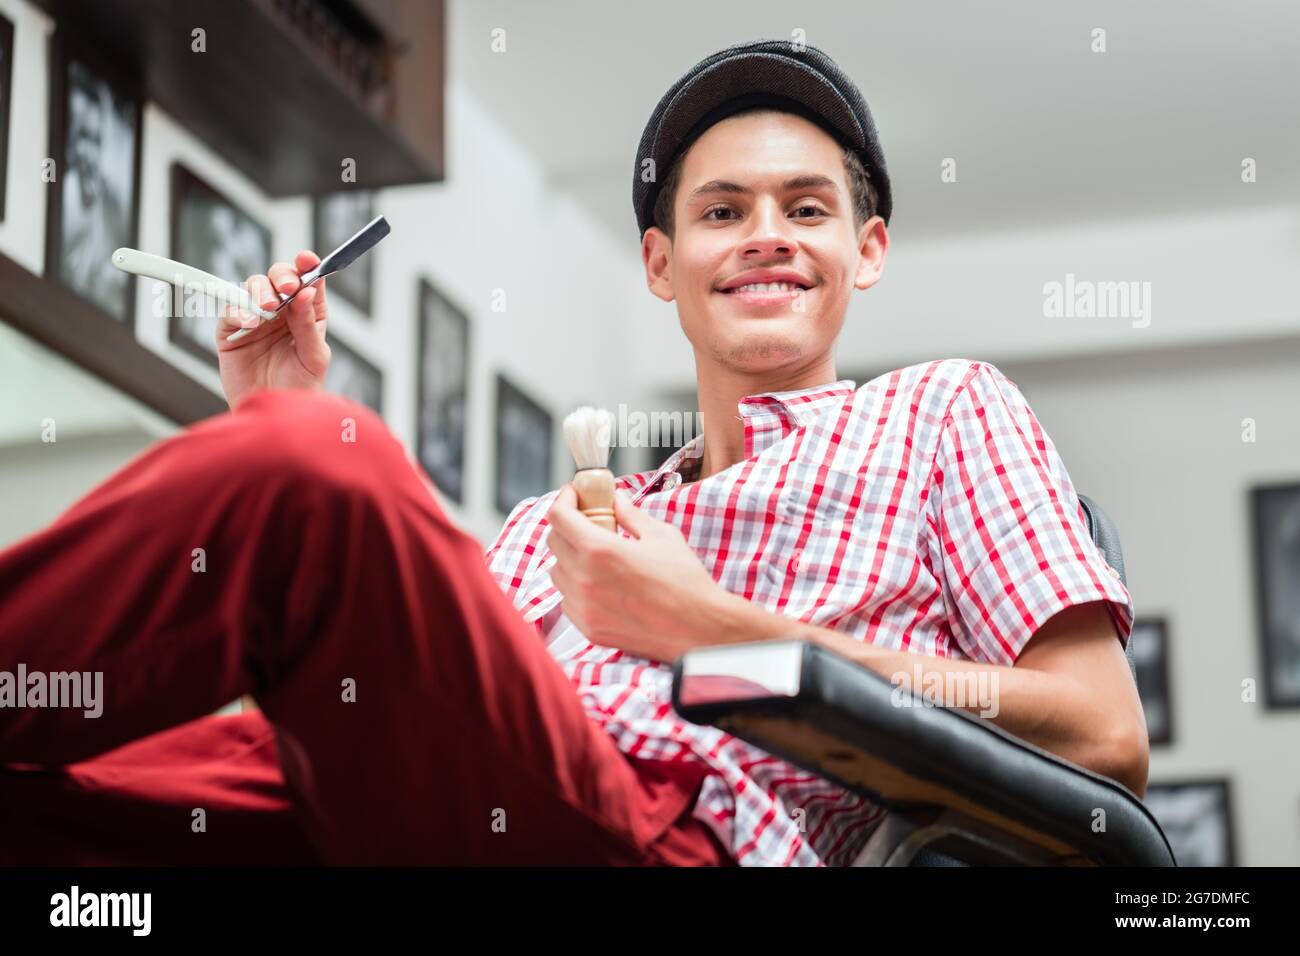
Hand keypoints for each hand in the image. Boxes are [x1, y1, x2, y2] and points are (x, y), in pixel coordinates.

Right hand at [216, 250, 330, 410]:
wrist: (272, 416)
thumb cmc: (300, 388)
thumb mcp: (313, 357)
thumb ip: (308, 325)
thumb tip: (306, 293)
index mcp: (308, 313)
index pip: (308, 281)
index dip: (307, 266)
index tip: (307, 259)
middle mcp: (282, 311)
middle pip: (278, 278)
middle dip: (281, 277)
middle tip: (287, 289)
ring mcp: (256, 318)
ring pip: (253, 286)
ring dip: (260, 291)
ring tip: (267, 308)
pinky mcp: (231, 330)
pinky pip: (230, 309)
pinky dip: (239, 310)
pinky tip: (250, 322)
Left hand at [544, 485, 739, 662]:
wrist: (700, 630)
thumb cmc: (686, 582)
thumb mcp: (661, 536)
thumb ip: (631, 515)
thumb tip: (616, 499)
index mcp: (600, 551)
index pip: (559, 517)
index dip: (564, 500)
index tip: (574, 495)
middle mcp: (584, 579)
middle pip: (553, 542)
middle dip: (567, 526)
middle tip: (589, 523)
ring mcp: (583, 607)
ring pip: (557, 572)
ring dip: (570, 558)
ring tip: (597, 557)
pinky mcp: (588, 629)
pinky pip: (567, 600)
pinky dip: (576, 587)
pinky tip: (601, 584)